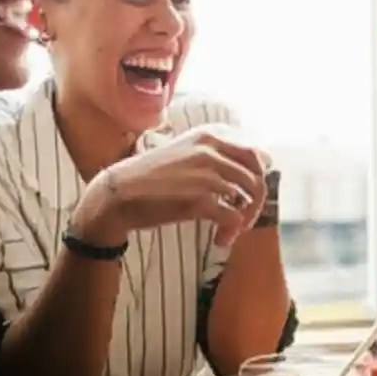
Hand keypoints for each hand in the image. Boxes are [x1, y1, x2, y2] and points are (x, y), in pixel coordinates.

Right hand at [71, 123, 267, 247]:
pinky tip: (221, 240)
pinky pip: (233, 217)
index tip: (248, 195)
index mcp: (210, 135)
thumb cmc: (152, 177)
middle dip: (258, 200)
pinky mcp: (199, 199)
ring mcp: (206, 173)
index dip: (258, 177)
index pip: (256, 153)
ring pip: (249, 198)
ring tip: (228, 232)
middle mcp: (211, 149)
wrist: (118, 193)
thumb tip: (251, 165)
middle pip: (258, 175)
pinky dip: (232, 231)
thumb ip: (215, 154)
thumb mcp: (186, 151)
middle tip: (244, 218)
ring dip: (244, 220)